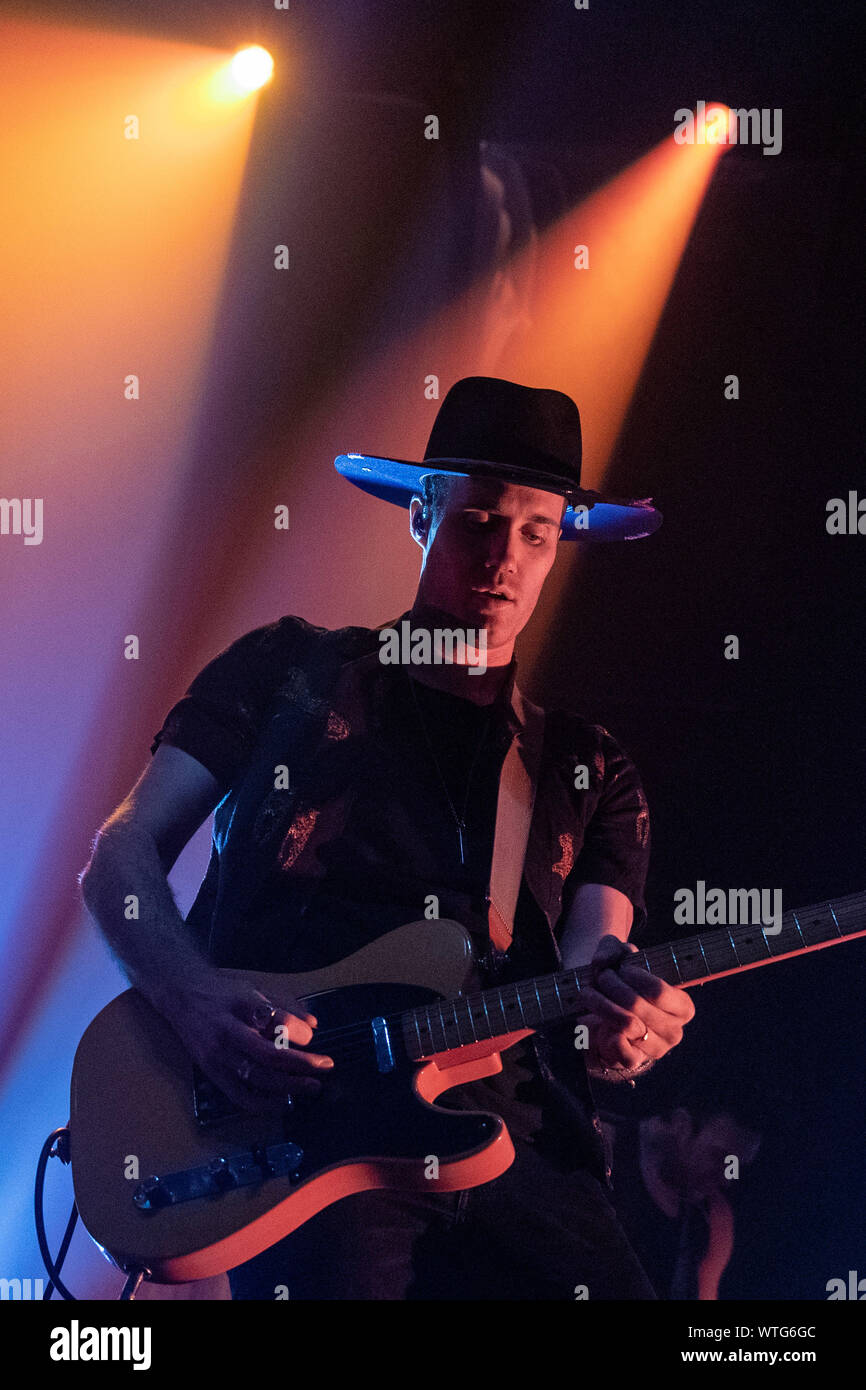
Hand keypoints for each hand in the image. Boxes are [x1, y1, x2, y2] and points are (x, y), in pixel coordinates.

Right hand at [158, 970, 334, 1114]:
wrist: (181, 995)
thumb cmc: (223, 992)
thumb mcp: (255, 987)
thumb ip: (285, 1004)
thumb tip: (314, 1024)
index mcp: (242, 1004)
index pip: (276, 1021)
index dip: (299, 1032)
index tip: (313, 1037)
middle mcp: (228, 1031)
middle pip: (268, 1054)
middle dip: (301, 1064)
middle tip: (326, 1066)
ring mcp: (217, 1054)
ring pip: (256, 1078)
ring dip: (288, 1086)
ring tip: (312, 1086)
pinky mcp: (210, 1072)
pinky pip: (239, 1095)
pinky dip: (263, 1104)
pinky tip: (284, 1102)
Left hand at [582, 934, 694, 1074]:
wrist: (609, 1012)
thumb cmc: (623, 982)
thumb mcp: (620, 957)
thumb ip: (612, 949)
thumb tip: (603, 962)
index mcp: (683, 1006)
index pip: (658, 990)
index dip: (633, 975)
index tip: (621, 968)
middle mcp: (675, 1031)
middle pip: (636, 1004)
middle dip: (611, 985)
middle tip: (600, 978)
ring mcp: (656, 1049)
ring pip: (625, 1024)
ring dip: (600, 1003)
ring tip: (590, 992)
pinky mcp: (636, 1060)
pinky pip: (621, 1049)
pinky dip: (605, 1030)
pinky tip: (597, 1018)